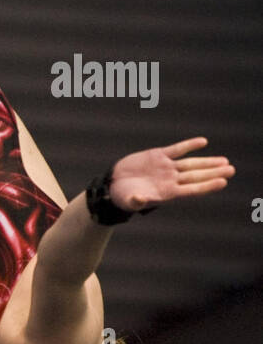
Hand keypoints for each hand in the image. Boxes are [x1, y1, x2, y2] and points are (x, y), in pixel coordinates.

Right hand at [110, 138, 233, 212]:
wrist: (112, 185)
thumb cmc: (121, 197)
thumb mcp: (127, 201)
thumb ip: (136, 200)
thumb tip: (140, 199)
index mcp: (166, 193)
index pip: (191, 189)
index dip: (207, 185)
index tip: (222, 182)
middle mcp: (170, 180)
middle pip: (196, 175)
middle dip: (214, 172)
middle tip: (231, 169)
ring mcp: (166, 167)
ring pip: (191, 164)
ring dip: (207, 162)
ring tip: (224, 161)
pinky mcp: (158, 156)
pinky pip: (177, 149)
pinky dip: (189, 145)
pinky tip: (203, 142)